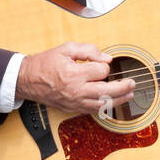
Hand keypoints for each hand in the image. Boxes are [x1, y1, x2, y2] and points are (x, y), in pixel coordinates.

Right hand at [14, 42, 135, 113]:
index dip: (104, 65)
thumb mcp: (66, 48)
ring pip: (102, 105)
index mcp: (74, 74)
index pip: (101, 71)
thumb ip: (89, 50)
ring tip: (129, 95)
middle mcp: (76, 91)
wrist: (28, 80)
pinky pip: (93, 111)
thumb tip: (107, 58)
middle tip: (132, 83)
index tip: (100, 63)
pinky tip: (112, 102)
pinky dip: (105, 107)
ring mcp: (74, 102)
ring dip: (118, 100)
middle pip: (107, 92)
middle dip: (123, 87)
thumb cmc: (46, 63)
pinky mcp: (72, 109)